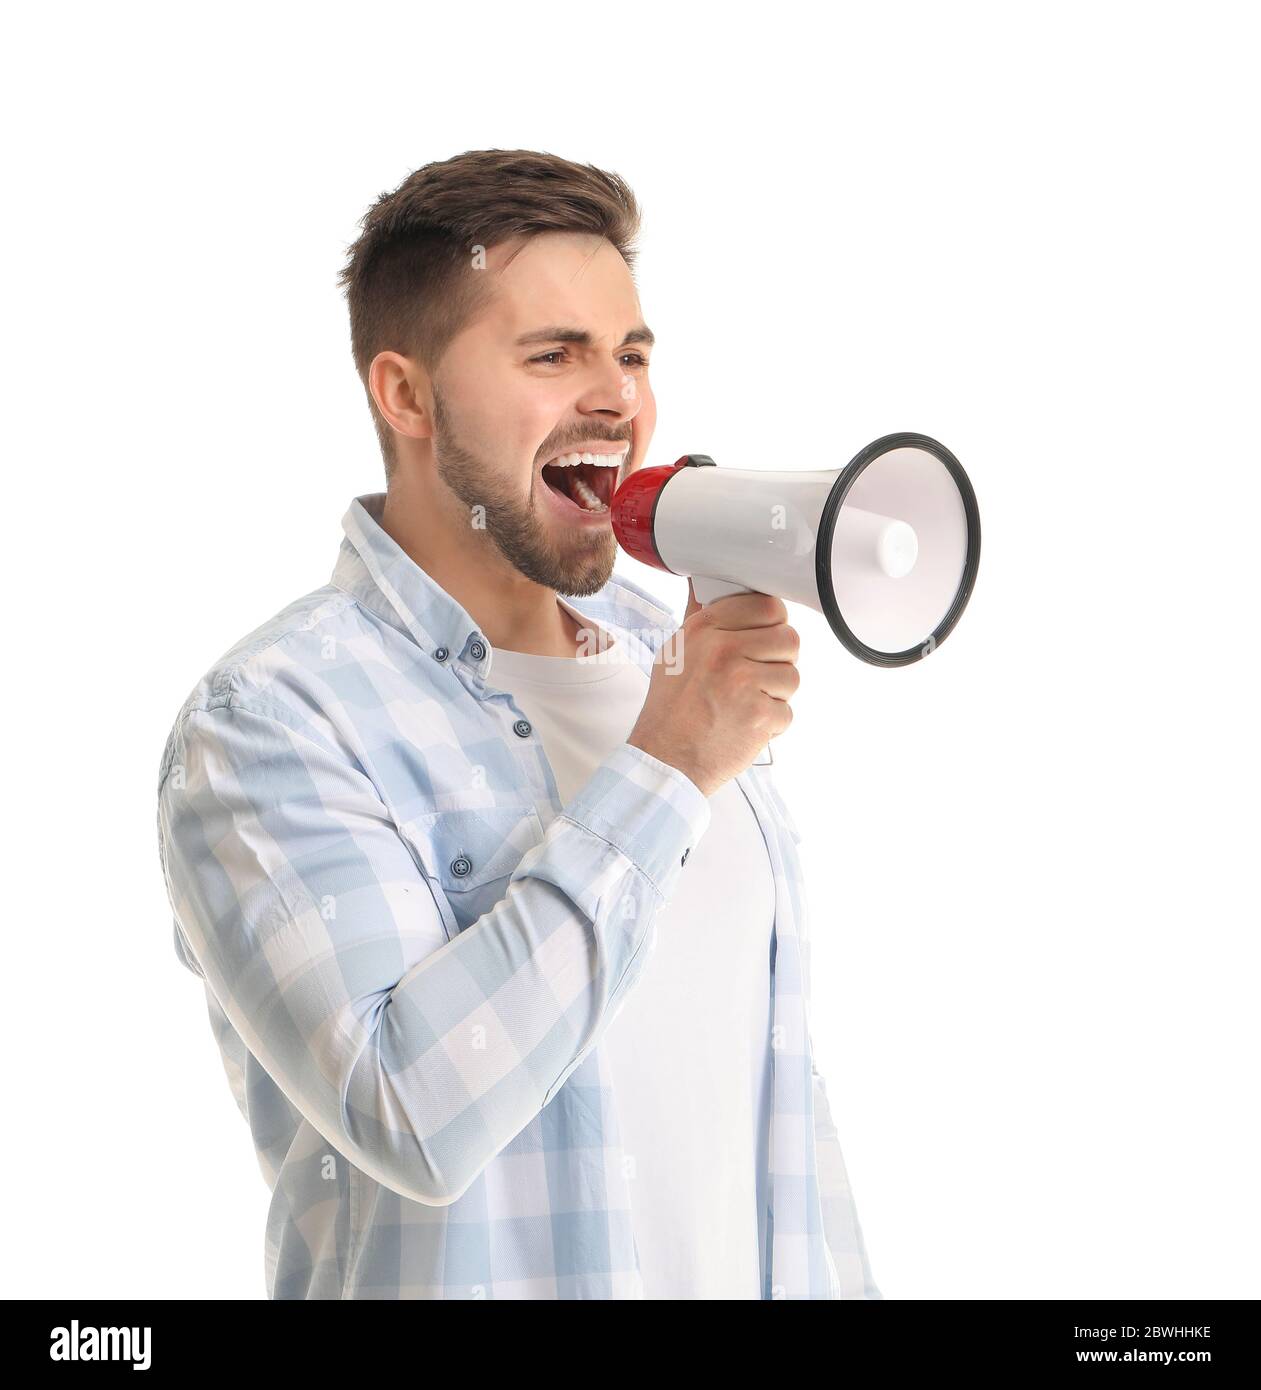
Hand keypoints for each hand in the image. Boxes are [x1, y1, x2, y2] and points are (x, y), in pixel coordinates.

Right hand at [628, 591, 798, 797]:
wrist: (665, 760)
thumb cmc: (671, 708)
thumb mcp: (676, 651)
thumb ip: (700, 616)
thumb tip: (706, 582)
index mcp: (705, 629)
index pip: (767, 605)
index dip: (772, 623)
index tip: (763, 637)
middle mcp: (724, 651)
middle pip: (789, 638)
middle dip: (779, 659)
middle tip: (756, 676)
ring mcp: (744, 683)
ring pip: (793, 676)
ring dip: (776, 694)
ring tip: (746, 703)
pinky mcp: (760, 715)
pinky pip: (788, 711)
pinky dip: (771, 723)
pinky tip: (744, 724)